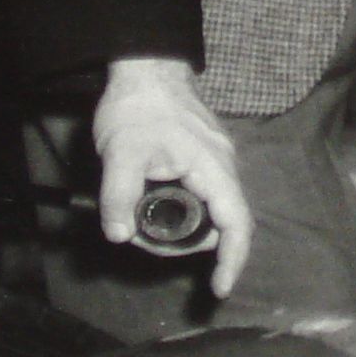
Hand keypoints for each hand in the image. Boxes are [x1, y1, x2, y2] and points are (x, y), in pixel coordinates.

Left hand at [93, 56, 252, 296]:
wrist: (145, 68)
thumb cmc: (137, 107)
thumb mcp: (121, 153)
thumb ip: (119, 196)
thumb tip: (119, 236)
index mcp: (213, 167)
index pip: (236, 223)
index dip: (233, 260)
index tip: (220, 288)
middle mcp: (224, 166)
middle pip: (227, 222)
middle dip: (194, 247)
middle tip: (149, 246)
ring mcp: (218, 160)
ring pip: (216, 209)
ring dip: (187, 228)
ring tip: (143, 226)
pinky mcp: (206, 156)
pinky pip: (207, 194)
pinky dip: (187, 211)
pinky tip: (157, 207)